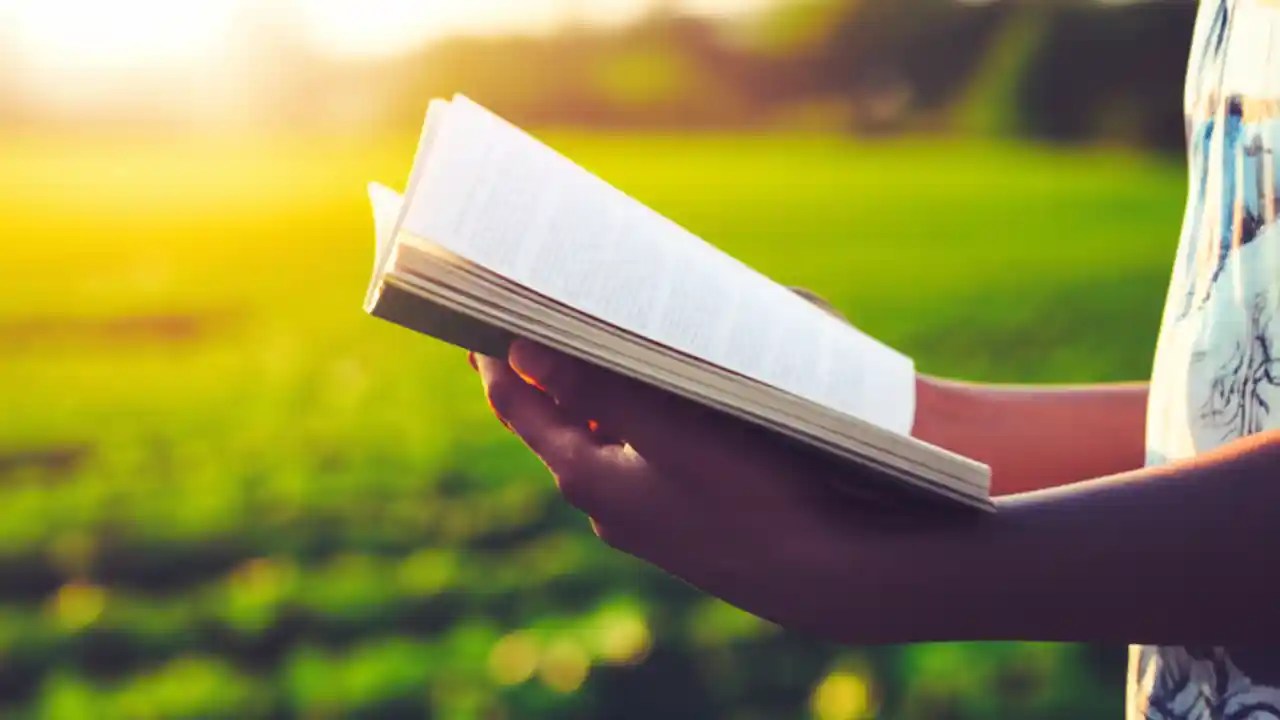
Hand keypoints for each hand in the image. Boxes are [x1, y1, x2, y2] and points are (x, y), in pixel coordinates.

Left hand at [472, 341, 930, 639]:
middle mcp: (609, 502)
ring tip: (616, 329)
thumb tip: (523, 353)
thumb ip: (597, 389)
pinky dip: (646, 411)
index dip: (494, 351)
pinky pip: (650, 452)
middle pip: (559, 416)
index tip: (481, 304)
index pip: (516, 403)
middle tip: (545, 302)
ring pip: (609, 434)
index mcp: (589, 478)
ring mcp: (650, 514)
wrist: (844, 570)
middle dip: (552, 360)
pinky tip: (678, 384)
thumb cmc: (764, 491)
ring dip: (606, 384)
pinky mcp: (690, 515)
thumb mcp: (674, 428)